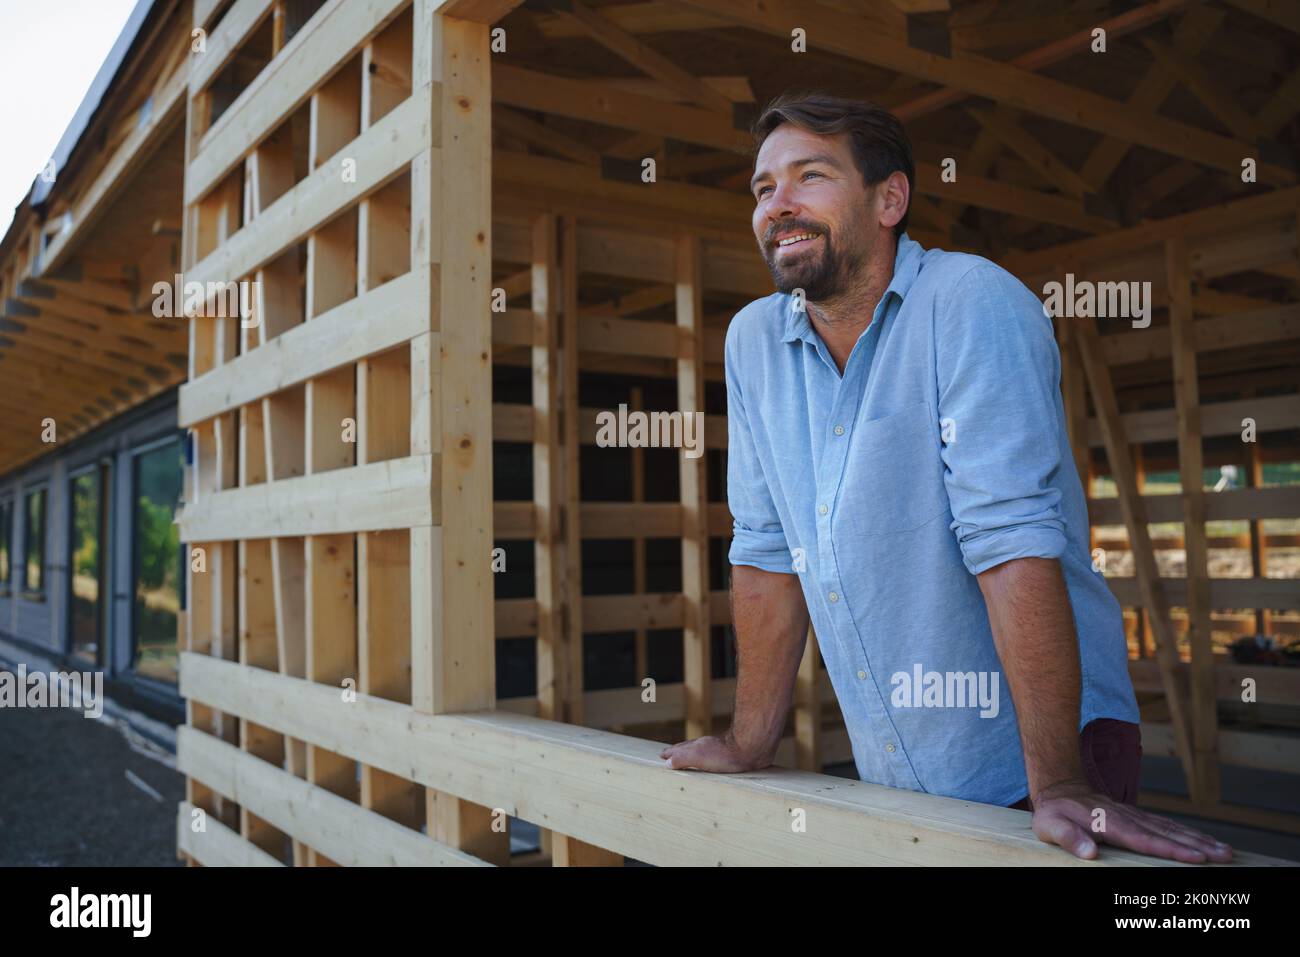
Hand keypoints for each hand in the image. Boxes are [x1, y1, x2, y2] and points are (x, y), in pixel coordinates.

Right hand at [660, 729, 770, 772]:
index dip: (670, 753)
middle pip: (688, 748)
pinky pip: (715, 758)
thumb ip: (681, 759)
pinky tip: (713, 765)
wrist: (751, 749)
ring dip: (694, 756)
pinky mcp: (731, 756)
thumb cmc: (725, 754)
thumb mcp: (698, 757)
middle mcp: (706, 746)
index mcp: (696, 747)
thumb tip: (667, 763)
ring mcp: (718, 750)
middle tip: (670, 756)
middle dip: (679, 753)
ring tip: (690, 760)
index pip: (678, 749)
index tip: (662, 755)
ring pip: (702, 751)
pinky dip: (708, 761)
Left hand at [1030, 780, 1232, 862]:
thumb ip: (1070, 838)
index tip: (1197, 857)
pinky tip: (1203, 840)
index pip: (1145, 840)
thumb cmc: (1054, 813)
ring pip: (1171, 828)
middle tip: (1226, 856)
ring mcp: (1134, 815)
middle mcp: (1127, 818)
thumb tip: (1090, 852)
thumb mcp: (1051, 826)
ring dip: (1199, 839)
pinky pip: (1166, 825)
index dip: (1171, 850)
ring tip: (1226, 851)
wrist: (1059, 787)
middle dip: (1197, 845)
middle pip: (1166, 833)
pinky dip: (1187, 833)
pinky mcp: (1136, 816)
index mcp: (1110, 824)